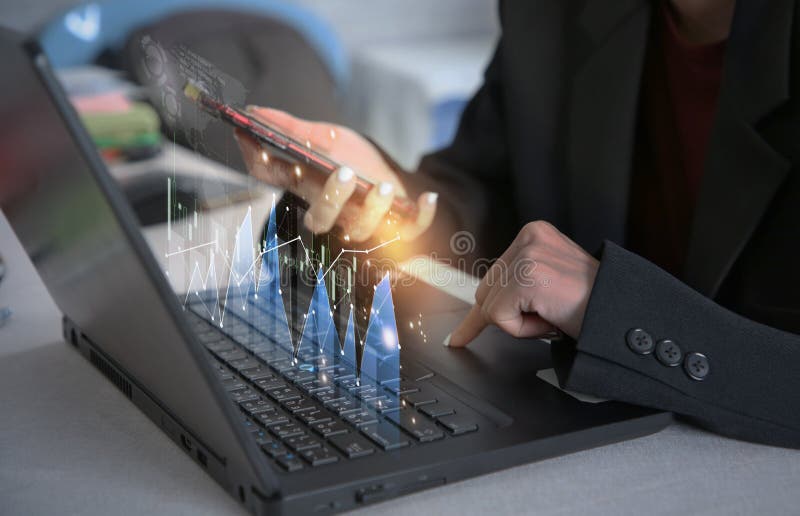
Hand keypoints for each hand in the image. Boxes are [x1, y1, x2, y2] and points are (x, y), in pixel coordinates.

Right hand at [236, 107, 437, 241]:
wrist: (398, 180)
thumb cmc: (359, 162)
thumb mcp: (328, 138)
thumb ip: (294, 129)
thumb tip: (255, 113)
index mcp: (310, 190)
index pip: (277, 181)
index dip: (259, 161)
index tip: (250, 137)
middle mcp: (335, 214)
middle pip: (320, 219)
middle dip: (331, 198)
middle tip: (342, 172)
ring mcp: (368, 223)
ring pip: (365, 230)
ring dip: (374, 209)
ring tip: (382, 187)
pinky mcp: (402, 226)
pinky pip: (413, 229)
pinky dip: (422, 215)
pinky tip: (427, 197)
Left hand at [448, 221, 599, 345]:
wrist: (624, 313)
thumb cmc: (594, 304)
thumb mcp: (551, 284)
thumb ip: (520, 287)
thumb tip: (482, 309)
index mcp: (535, 234)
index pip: (494, 275)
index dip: (485, 305)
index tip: (459, 333)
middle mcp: (528, 238)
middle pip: (486, 291)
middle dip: (509, 314)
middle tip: (548, 316)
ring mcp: (526, 256)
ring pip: (491, 308)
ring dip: (521, 324)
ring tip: (555, 314)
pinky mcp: (525, 278)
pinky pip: (500, 319)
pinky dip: (523, 330)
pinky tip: (550, 318)